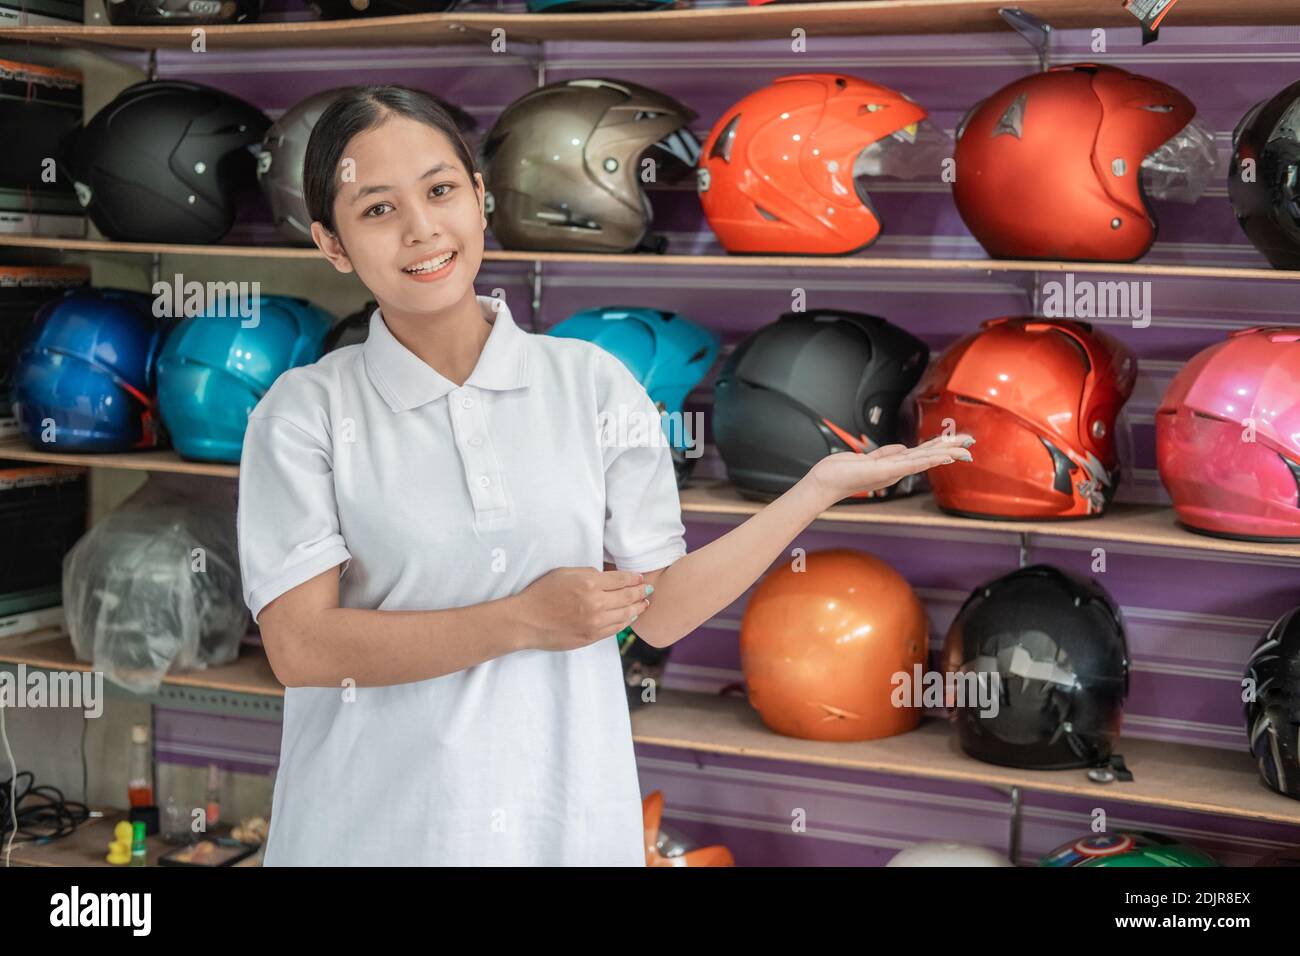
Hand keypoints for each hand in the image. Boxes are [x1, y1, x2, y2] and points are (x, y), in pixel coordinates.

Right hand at [512, 567, 652, 651]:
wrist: (527, 620)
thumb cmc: (542, 593)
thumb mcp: (565, 573)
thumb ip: (589, 573)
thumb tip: (608, 577)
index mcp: (590, 583)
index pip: (621, 580)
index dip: (633, 578)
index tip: (640, 578)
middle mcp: (596, 603)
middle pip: (628, 596)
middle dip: (641, 592)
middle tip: (648, 589)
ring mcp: (595, 622)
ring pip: (626, 614)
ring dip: (638, 608)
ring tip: (645, 603)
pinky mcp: (592, 637)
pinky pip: (616, 628)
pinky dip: (626, 621)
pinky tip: (630, 616)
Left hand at [807, 434, 974, 507]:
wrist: (826, 481)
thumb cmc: (842, 471)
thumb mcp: (868, 458)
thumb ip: (886, 453)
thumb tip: (902, 447)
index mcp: (894, 465)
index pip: (922, 453)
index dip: (940, 446)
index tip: (956, 440)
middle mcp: (897, 469)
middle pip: (929, 456)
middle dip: (950, 448)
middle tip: (970, 441)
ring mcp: (894, 471)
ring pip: (925, 459)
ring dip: (945, 452)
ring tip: (964, 448)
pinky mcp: (887, 470)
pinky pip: (912, 464)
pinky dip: (929, 459)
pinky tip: (942, 456)